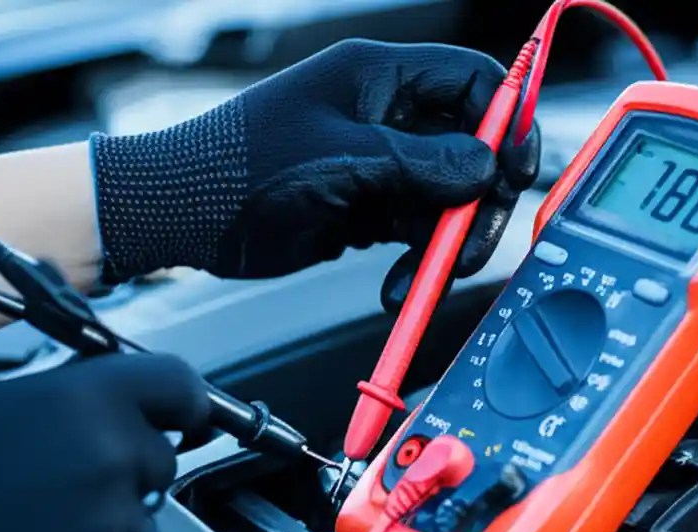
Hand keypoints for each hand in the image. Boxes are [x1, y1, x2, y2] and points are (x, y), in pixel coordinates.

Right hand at [0, 354, 209, 531]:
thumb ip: (52, 395)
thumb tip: (84, 399)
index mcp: (89, 401)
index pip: (181, 385)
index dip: (182, 403)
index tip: (182, 417)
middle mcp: (115, 459)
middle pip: (158, 463)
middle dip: (123, 472)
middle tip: (64, 487)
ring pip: (139, 527)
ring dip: (102, 530)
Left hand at [91, 39, 540, 309]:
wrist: (183, 215)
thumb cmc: (240, 165)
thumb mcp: (339, 159)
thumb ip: (418, 163)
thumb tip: (484, 167)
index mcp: (380, 77)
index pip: (474, 82)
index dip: (506, 121)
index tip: (514, 169)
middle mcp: (386, 116)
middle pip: (471, 152)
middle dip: (476, 203)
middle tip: (468, 246)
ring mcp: (378, 165)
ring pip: (446, 202)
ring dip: (443, 246)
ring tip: (419, 281)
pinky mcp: (365, 209)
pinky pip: (414, 235)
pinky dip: (415, 263)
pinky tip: (396, 287)